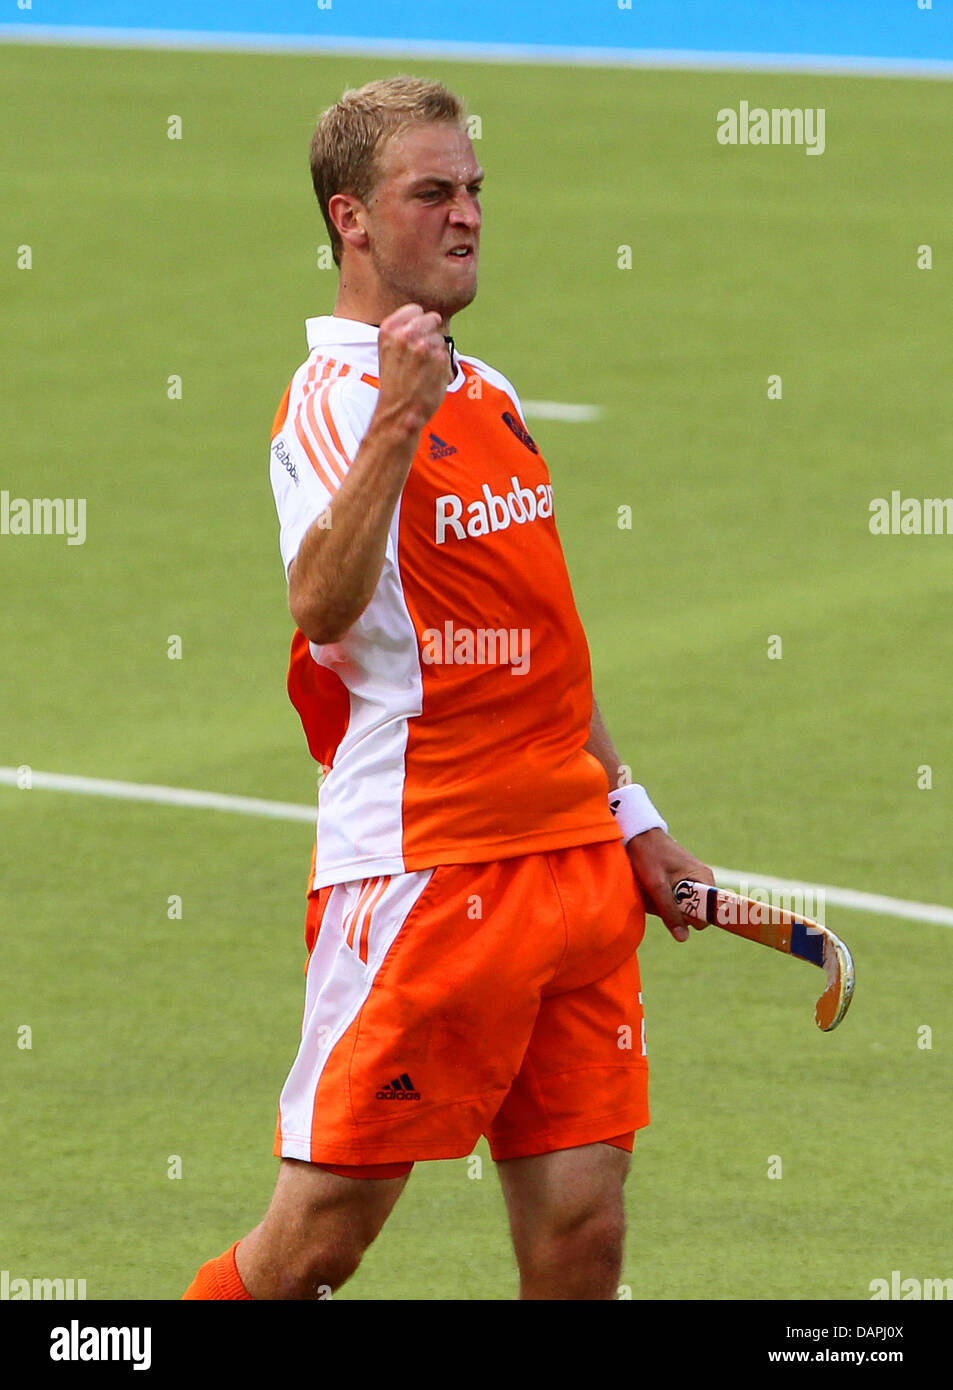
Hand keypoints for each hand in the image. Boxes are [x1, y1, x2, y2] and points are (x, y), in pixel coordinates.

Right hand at [376, 303, 450, 435]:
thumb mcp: (387, 350)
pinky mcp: (440, 359)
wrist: (399, 412)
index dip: (418, 320)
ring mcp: (424, 346)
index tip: (415, 333)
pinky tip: (429, 375)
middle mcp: (405, 335)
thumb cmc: (394, 383)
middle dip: (431, 331)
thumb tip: (426, 317)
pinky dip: (441, 364)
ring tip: (422, 368)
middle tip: (422, 352)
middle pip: (431, 318)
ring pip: (440, 337)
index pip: (415, 309)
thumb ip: (401, 331)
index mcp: (389, 330)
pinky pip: (446, 354)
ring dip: (435, 350)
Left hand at [625, 828, 714, 942]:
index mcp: (704, 880)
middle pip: (692, 913)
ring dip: (662, 905)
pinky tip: (648, 889)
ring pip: (679, 908)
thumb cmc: (649, 855)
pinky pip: (671, 900)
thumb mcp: (657, 886)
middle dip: (672, 911)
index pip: (708, 914)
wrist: (637, 834)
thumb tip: (683, 938)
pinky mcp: (678, 882)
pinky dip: (659, 899)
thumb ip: (670, 912)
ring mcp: (689, 881)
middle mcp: (701, 881)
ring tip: (649, 890)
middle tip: (655, 897)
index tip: (671, 908)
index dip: (691, 918)